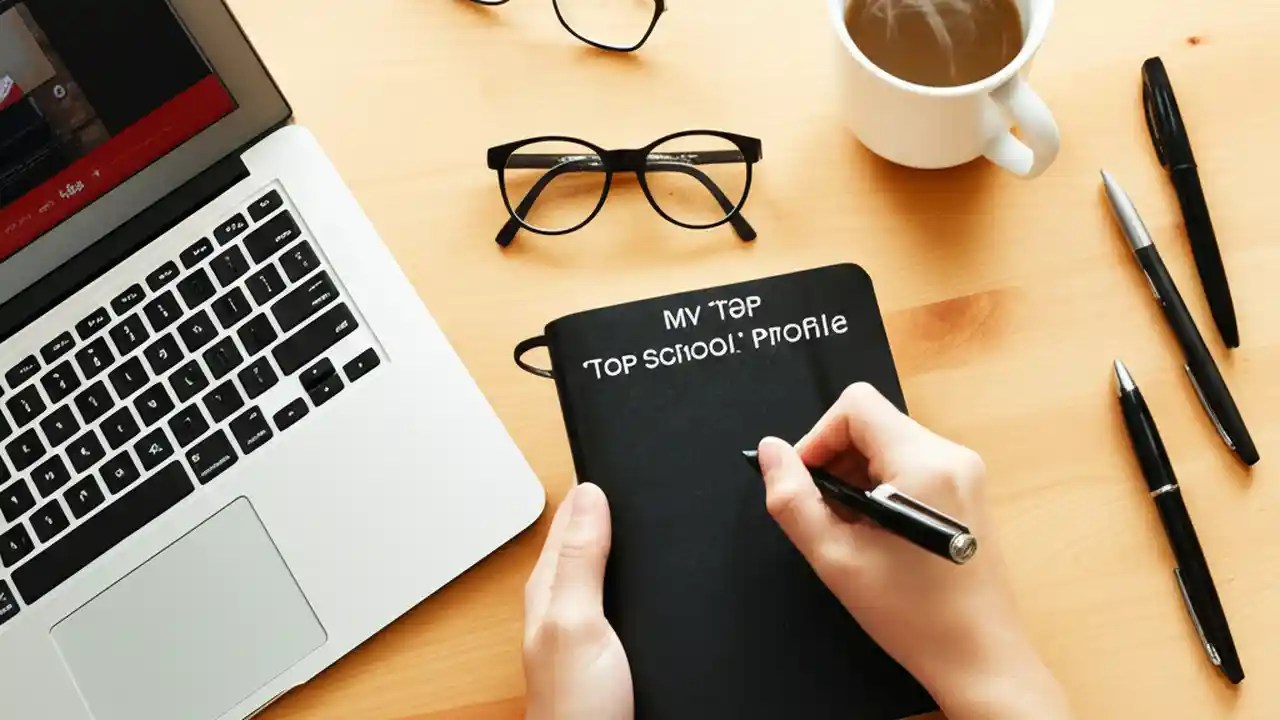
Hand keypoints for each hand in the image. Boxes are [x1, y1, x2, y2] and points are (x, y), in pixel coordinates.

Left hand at [524, 483, 632, 719]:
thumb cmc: (577, 709)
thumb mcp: (576, 621)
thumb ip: (580, 559)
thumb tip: (589, 493)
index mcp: (551, 589)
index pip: (568, 519)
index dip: (590, 487)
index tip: (612, 450)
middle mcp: (567, 606)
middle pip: (587, 541)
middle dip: (608, 509)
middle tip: (631, 470)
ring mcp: (591, 631)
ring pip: (607, 570)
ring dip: (620, 543)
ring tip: (640, 509)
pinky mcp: (614, 654)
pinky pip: (623, 601)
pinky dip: (636, 581)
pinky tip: (654, 577)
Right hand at [756, 384, 1069, 719]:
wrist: (981, 658)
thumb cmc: (914, 615)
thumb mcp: (837, 559)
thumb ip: (794, 500)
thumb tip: (769, 451)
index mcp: (924, 463)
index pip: (856, 405)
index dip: (817, 437)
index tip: (805, 484)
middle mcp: (952, 455)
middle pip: (872, 422)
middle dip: (835, 461)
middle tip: (826, 516)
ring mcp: (965, 471)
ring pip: (888, 443)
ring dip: (856, 477)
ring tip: (853, 531)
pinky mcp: (967, 490)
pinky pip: (910, 464)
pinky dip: (880, 487)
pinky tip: (877, 534)